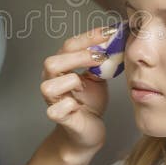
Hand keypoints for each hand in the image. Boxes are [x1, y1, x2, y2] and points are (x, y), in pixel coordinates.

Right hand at [40, 26, 113, 152]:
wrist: (88, 130)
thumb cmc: (89, 102)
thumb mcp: (97, 77)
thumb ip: (100, 61)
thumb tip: (116, 40)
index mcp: (61, 67)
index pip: (69, 45)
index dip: (89, 38)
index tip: (109, 34)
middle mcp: (51, 81)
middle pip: (52, 62)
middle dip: (79, 57)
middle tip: (101, 58)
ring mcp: (52, 100)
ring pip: (49, 85)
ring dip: (71, 81)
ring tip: (85, 84)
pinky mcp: (58, 118)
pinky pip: (56, 110)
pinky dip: (70, 105)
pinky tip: (79, 105)